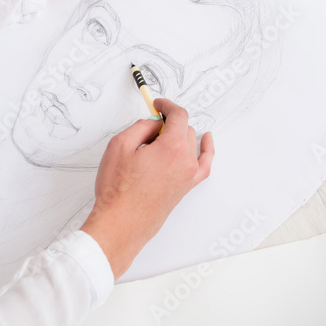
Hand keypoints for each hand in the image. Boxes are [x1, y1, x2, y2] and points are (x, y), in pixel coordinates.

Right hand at [80, 98, 213, 278]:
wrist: (122, 222)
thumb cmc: (118, 190)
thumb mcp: (121, 145)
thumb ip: (141, 126)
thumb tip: (153, 123)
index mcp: (172, 146)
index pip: (178, 115)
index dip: (167, 105)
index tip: (158, 104)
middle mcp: (185, 161)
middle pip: (184, 129)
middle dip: (168, 123)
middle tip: (149, 127)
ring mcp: (189, 176)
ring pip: (191, 144)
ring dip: (179, 136)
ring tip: (158, 142)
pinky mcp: (186, 188)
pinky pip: (203, 164)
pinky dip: (206, 151)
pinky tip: (207, 142)